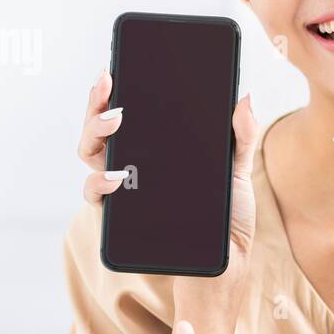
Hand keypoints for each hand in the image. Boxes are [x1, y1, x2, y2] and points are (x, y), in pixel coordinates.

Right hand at [78, 67, 259, 293]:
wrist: (225, 264)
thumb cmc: (228, 218)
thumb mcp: (237, 172)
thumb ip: (241, 136)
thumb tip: (244, 97)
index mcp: (154, 148)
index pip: (124, 112)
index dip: (110, 90)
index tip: (111, 69)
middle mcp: (132, 165)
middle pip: (99, 128)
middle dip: (96, 104)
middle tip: (110, 87)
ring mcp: (123, 190)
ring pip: (90, 155)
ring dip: (94, 134)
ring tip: (116, 122)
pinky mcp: (121, 218)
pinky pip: (95, 197)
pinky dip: (99, 183)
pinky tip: (116, 177)